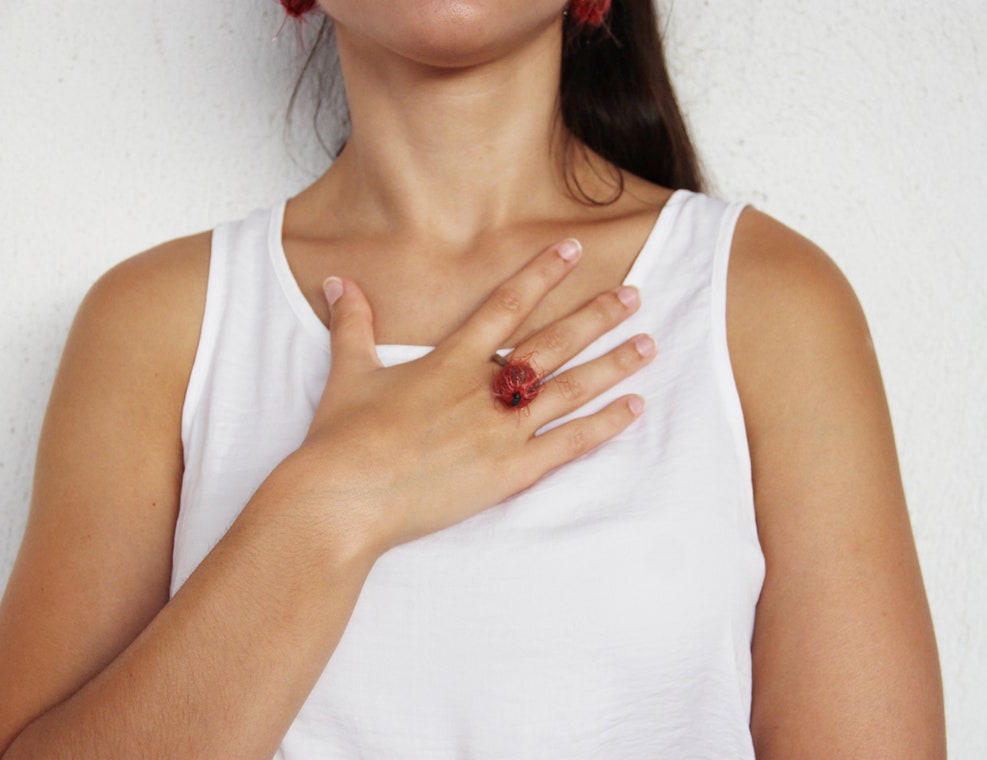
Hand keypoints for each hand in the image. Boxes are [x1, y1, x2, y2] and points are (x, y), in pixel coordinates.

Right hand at [295, 238, 654, 555]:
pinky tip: (634, 409)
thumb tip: (337, 280)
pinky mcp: (510, 471)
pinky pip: (569, 444)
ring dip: (613, 365)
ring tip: (649, 345)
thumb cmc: (342, 438)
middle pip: (554, 343)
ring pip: (572, 389)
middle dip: (597, 315)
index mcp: (450, 360)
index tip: (572, 249)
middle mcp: (485, 389)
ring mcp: (503, 431)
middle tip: (635, 295)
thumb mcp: (349, 372)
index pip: (506, 305)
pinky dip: (604, 425)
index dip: (542, 273)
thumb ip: (353, 322)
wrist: (344, 499)